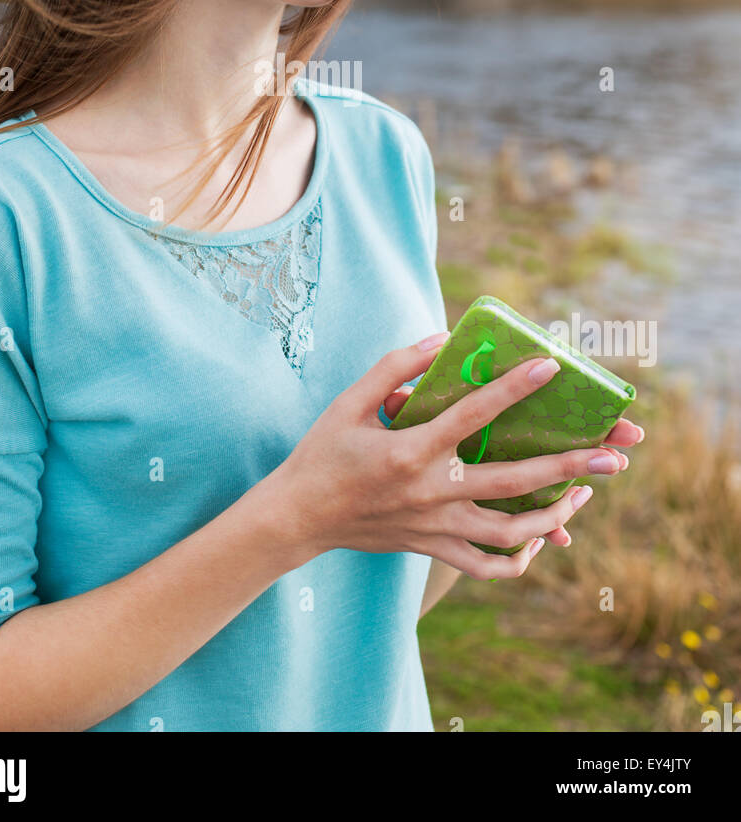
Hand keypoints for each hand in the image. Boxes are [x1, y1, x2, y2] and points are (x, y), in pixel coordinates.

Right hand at [276, 335, 642, 577]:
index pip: (473, 415)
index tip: (552, 367)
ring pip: (509, 533)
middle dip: (567, 467)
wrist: (297, 518)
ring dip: (554, 516)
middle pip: (512, 482)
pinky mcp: (432, 549)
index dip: (513, 388)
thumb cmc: (323, 452)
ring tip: (584, 495)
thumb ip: (393, 369)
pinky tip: (540, 541)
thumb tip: (440, 342)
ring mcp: (434, 527)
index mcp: (409, 452)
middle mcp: (429, 493)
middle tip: (611, 453)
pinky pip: (485, 566)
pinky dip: (518, 560)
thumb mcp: (349, 402)